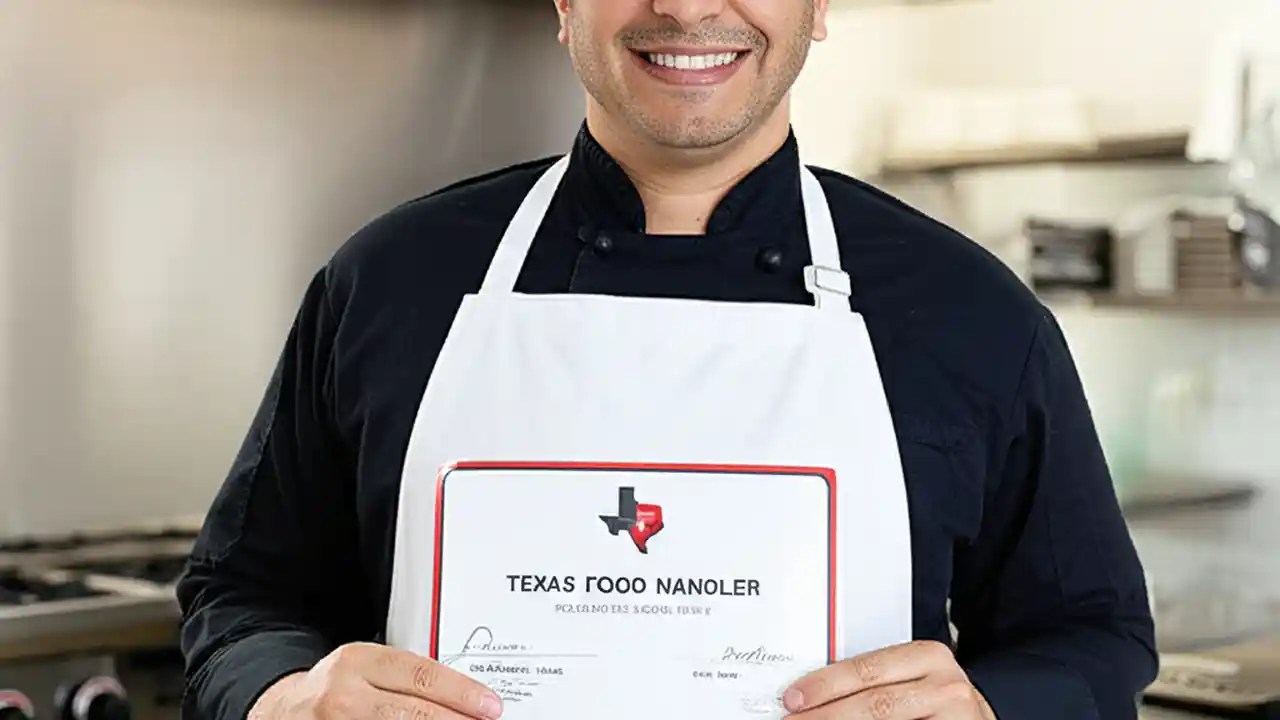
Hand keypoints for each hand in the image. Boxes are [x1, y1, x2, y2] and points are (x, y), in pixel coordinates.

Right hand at [248, 642, 502, 718]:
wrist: (281, 710)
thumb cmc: (334, 689)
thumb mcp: (365, 667)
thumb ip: (404, 677)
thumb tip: (462, 696)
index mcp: (358, 660)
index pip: (420, 675)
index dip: (460, 692)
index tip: (489, 705)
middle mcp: (344, 693)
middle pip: (412, 711)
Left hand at [782, 640, 995, 719]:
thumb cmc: (935, 701)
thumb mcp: (908, 679)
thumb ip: (870, 681)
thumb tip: (811, 695)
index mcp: (927, 656)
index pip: (866, 671)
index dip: (824, 686)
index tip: (793, 699)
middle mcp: (946, 685)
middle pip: (874, 704)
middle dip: (827, 716)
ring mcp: (957, 716)